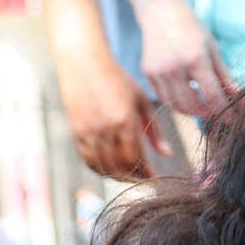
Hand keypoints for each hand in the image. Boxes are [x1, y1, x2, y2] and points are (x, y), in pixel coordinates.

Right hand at [54, 50, 156, 180]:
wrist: (84, 64)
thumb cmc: (118, 80)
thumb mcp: (142, 101)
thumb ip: (155, 130)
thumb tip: (168, 154)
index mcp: (124, 121)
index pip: (136, 159)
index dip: (146, 174)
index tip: (155, 179)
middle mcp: (104, 130)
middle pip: (120, 167)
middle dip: (135, 178)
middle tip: (144, 180)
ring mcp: (88, 132)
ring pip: (103, 167)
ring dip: (118, 177)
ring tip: (131, 177)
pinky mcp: (76, 132)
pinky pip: (88, 159)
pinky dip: (100, 169)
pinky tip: (112, 170)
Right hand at [134, 0, 235, 117]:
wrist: (160, 11)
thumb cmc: (191, 28)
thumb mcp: (213, 49)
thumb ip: (225, 76)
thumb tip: (240, 98)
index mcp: (194, 59)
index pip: (212, 96)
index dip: (226, 111)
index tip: (236, 118)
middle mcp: (173, 67)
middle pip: (193, 106)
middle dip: (209, 114)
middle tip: (221, 115)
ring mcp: (157, 71)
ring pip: (176, 106)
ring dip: (193, 112)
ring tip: (206, 109)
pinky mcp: (147, 73)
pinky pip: (163, 97)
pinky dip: (177, 103)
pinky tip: (189, 99)